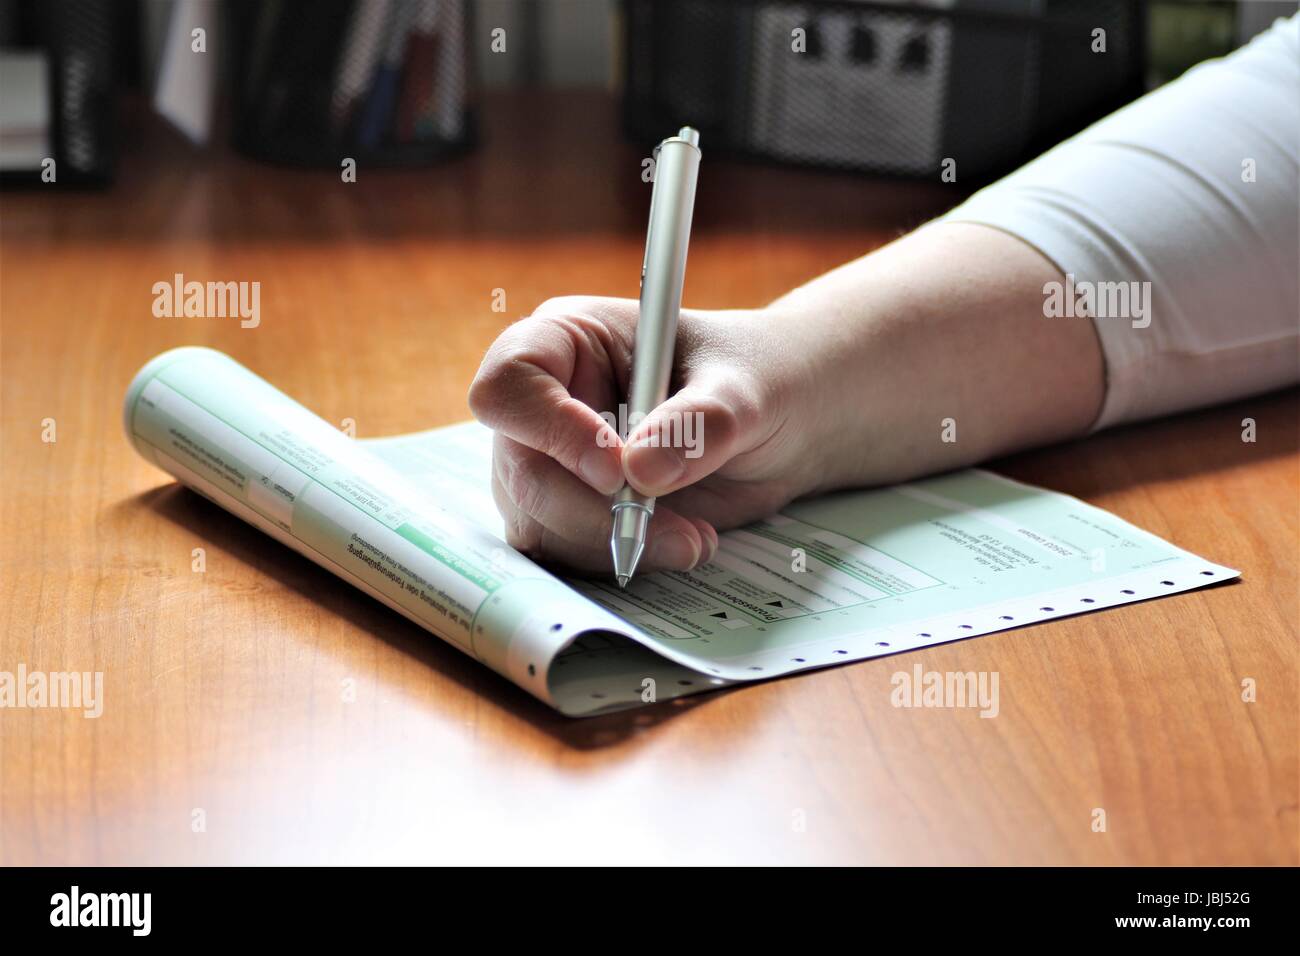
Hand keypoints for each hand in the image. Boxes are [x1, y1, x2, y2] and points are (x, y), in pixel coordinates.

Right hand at [468, 296, 822, 572]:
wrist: (783, 422)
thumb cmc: (757, 377)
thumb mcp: (743, 390)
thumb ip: (697, 423)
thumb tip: (640, 473)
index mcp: (568, 340)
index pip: (510, 384)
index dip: (548, 429)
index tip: (614, 469)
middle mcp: (547, 401)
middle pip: (520, 469)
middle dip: (592, 512)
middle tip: (667, 527)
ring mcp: (554, 462)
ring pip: (540, 522)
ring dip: (614, 543)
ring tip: (694, 537)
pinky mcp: (574, 512)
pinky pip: (568, 552)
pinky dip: (623, 558)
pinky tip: (683, 543)